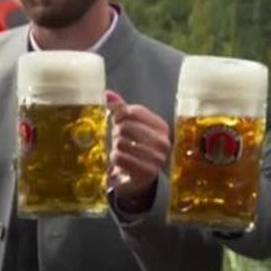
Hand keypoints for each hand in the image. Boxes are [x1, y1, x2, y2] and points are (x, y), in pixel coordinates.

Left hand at [106, 90, 171, 211]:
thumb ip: (120, 109)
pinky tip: (121, 162)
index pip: (135, 111)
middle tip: (120, 140)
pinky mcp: (147, 172)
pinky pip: (119, 158)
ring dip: (116, 148)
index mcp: (161, 127)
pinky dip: (115, 160)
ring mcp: (157, 158)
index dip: (120, 114)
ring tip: (122, 152)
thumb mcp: (129, 126)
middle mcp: (163, 142)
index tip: (119, 121)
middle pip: (126, 126)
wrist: (140, 177)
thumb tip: (107, 93)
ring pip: (121, 143)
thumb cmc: (134, 146)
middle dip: (117, 133)